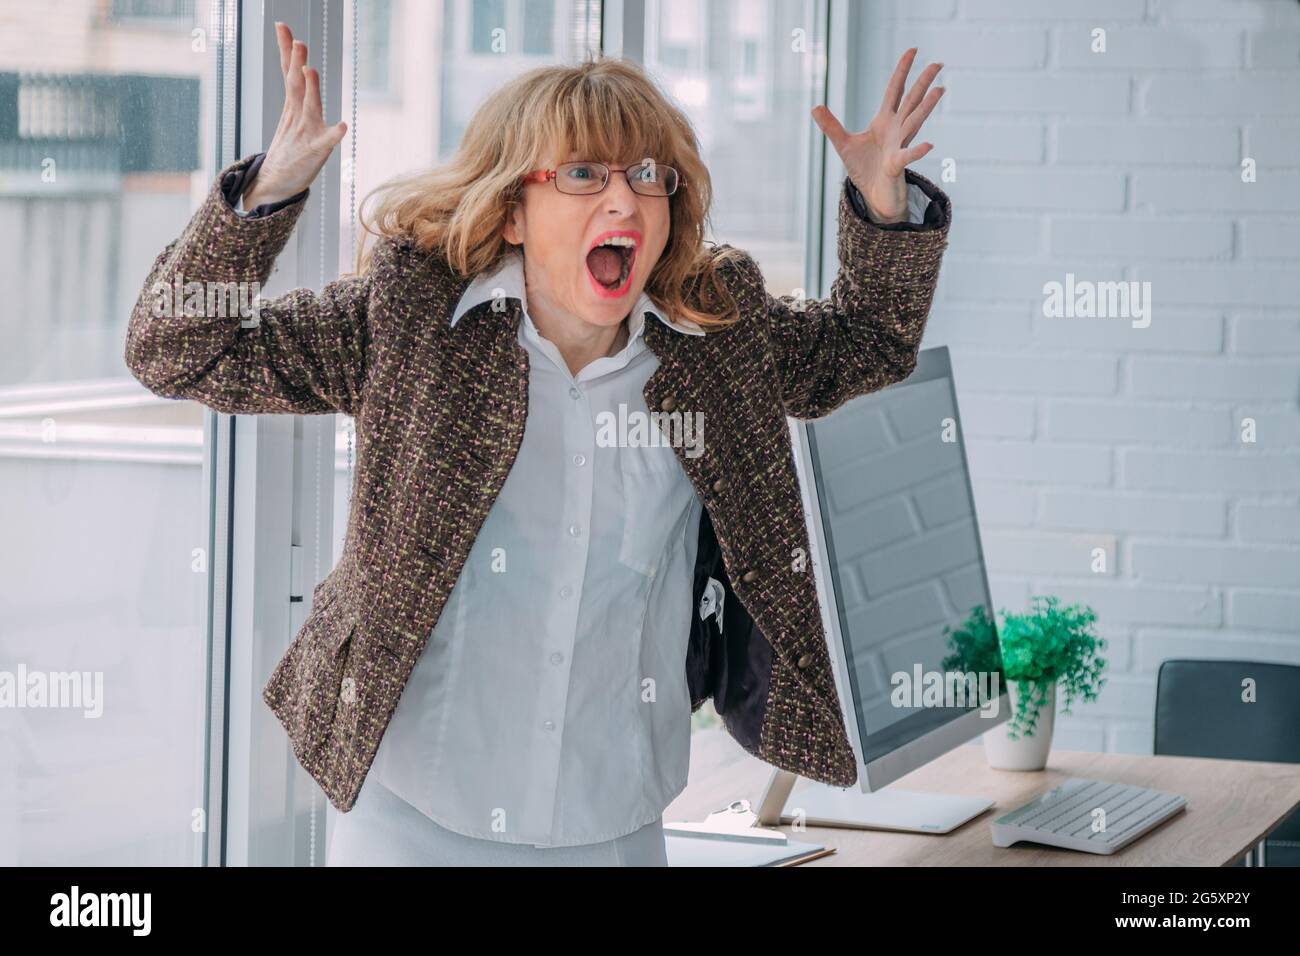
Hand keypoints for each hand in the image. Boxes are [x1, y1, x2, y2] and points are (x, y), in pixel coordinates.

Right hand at [241, 22, 348, 208]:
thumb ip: (298, 92)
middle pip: (296, 85)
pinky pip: (326, 142)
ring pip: (309, 108)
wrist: (276, 183)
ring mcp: (305, 133)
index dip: (286, 50)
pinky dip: (334, 134)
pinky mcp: (314, 152)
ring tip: (312, 72)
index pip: (288, 72)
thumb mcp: (291, 116)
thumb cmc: (289, 149)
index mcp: (293, 106)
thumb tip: (305, 66)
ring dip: (311, 90)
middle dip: (296, 63)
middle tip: (298, 43)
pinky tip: (342, 127)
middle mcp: (298, 116)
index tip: (281, 26)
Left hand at [812, 48, 942, 223]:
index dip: (902, 70)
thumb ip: (831, 126)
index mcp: (885, 121)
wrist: (874, 196)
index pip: (895, 90)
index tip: (913, 50)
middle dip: (923, 82)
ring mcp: (899, 146)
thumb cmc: (865, 169)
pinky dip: (917, 152)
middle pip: (911, 100)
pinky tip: (928, 146)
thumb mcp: (844, 144)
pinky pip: (907, 157)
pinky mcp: (896, 166)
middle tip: (938, 62)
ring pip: (914, 123)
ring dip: (927, 107)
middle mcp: (896, 130)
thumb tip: (814, 107)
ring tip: (940, 90)